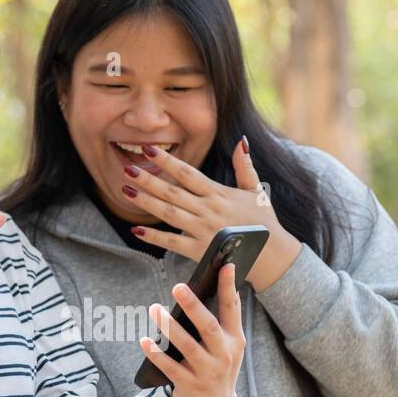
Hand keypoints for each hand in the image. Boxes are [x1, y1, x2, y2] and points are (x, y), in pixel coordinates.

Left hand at [123, 139, 301, 290]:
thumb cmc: (263, 222)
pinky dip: (154, 237)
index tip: (149, 149)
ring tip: (125, 191)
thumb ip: (244, 166)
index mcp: (218, 193)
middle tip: (127, 168)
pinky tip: (136, 230)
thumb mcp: (256, 190)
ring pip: (168, 214)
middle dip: (148, 179)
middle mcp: (208, 210)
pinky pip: (172, 243)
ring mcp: (203, 230)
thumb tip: (242, 141)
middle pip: (172, 192)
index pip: (187, 173)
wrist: (272, 256)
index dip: (167, 161)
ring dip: (146, 202)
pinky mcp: (200, 251)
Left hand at [140, 262, 245, 396]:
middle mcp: (224, 355)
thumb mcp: (227, 346)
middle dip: (193, 306)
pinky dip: (155, 354)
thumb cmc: (216, 366)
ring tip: (154, 309)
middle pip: (208, 327)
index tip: (227, 265)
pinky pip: (170, 368)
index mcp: (234, 340)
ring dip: (169, 327)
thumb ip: (221, 321)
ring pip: (188, 347)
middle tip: (177, 286)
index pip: (232, 308)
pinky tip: (144, 341)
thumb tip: (208, 287)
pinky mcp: (190, 386)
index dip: (230, 286)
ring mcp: (208, 372)